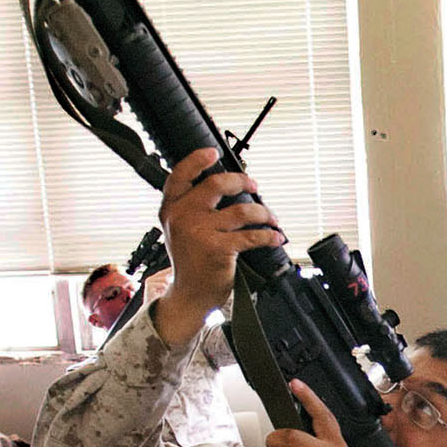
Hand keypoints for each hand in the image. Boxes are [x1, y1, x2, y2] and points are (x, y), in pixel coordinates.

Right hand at [156, 149, 283, 344]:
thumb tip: (226, 184)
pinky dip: (269, 235)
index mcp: (170, 209)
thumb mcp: (180, 229)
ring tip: (272, 218)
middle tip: (254, 185)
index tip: (213, 152)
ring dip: (264, 213)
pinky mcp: (218, 249)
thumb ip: (192, 207)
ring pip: (242, 210)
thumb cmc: (190, 261)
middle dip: (243, 181)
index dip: (197, 160)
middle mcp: (182, 217)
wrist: (189, 294)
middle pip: (217, 184)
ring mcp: (200, 232)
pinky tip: (276, 236)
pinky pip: (252, 235)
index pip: (179, 176)